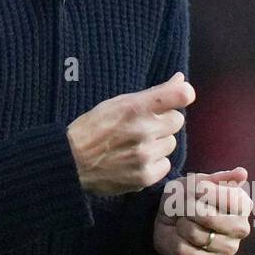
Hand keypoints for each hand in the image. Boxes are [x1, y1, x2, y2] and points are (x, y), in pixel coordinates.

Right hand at [66, 72, 194, 195]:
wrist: (71, 162)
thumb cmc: (92, 128)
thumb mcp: (117, 103)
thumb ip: (152, 93)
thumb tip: (180, 78)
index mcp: (135, 107)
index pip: (181, 95)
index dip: (183, 94)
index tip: (178, 97)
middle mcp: (144, 130)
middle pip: (177, 121)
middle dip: (162, 122)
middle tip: (142, 127)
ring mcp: (146, 155)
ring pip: (171, 144)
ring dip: (157, 143)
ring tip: (135, 145)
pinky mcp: (146, 176)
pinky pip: (165, 164)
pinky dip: (153, 163)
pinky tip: (135, 161)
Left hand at [154, 167, 253, 254]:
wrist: (166, 220)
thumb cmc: (184, 197)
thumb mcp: (194, 182)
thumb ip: (217, 179)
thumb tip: (243, 173)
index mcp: (242, 204)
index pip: (226, 197)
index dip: (202, 192)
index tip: (193, 190)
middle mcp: (241, 227)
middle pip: (210, 217)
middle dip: (189, 210)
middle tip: (185, 208)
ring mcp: (230, 248)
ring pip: (197, 235)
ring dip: (182, 225)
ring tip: (183, 222)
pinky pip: (188, 252)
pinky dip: (177, 242)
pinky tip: (181, 238)